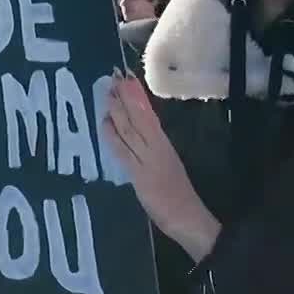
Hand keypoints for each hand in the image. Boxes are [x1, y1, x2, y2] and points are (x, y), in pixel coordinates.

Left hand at [101, 74, 220, 260]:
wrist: (188, 218)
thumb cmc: (181, 195)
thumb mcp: (168, 165)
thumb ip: (155, 149)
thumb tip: (139, 130)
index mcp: (165, 146)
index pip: (150, 115)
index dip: (137, 96)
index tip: (128, 78)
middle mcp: (156, 149)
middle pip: (139, 118)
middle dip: (126, 96)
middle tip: (114, 75)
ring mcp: (146, 161)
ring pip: (130, 130)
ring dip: (118, 110)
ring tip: (108, 92)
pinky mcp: (139, 176)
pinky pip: (123, 152)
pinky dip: (113, 136)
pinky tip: (104, 122)